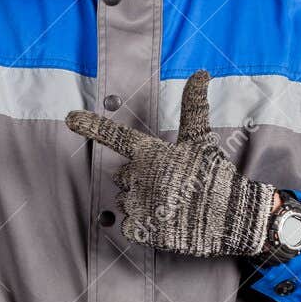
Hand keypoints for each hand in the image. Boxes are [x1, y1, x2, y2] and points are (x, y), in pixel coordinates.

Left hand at [65, 68, 276, 257]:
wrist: (230, 218)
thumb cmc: (214, 175)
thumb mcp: (202, 140)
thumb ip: (194, 105)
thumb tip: (201, 72)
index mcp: (149, 152)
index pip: (115, 135)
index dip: (91, 125)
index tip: (70, 118)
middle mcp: (136, 176)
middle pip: (124, 174)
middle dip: (140, 178)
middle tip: (169, 184)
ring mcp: (136, 204)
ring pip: (126, 200)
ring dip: (142, 201)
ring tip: (170, 203)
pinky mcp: (139, 229)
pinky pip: (130, 225)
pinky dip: (144, 224)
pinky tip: (165, 220)